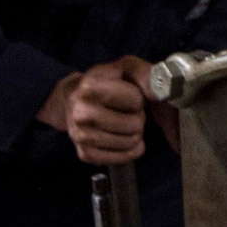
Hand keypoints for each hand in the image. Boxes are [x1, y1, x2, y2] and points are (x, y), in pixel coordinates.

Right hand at [37, 56, 151, 164]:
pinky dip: (129, 150)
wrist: (68, 101)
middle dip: (137, 117)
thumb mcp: (120, 68)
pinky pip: (123, 158)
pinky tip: (124, 139)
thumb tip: (158, 88)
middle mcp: (82, 113)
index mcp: (90, 88)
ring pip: (131, 142)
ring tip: (124, 124)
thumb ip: (141, 72)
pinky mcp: (85, 154)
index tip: (129, 96)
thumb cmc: (101, 83)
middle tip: (128, 112)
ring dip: (134, 133)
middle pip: (135, 124)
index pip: (136, 101)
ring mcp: (82, 136)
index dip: (138, 98)